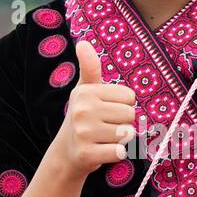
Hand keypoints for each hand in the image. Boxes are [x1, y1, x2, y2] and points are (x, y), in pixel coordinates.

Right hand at [53, 40, 137, 175]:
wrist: (66, 152)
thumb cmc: (83, 116)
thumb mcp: (85, 90)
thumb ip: (90, 67)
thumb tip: (83, 43)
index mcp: (86, 92)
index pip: (129, 96)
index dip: (123, 105)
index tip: (106, 110)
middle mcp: (82, 110)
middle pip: (130, 114)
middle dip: (123, 122)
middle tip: (104, 126)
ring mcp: (83, 133)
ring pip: (127, 133)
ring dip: (120, 139)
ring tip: (103, 138)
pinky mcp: (87, 154)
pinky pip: (119, 152)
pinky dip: (117, 153)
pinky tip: (103, 151)